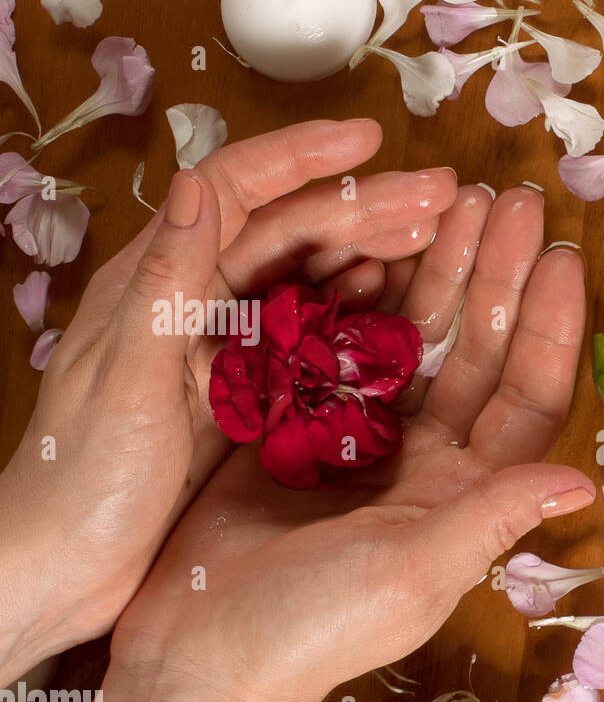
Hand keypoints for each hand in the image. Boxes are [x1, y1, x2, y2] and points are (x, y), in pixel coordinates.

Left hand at [0, 119, 457, 678]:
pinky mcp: (238, 389)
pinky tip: (392, 301)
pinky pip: (307, 335)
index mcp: (154, 281)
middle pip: (286, 230)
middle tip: (440, 194)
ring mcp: (218, 344)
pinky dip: (351, 311)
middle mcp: (189, 299)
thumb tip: (197, 184)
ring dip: (368, 249)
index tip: (370, 138)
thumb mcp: (125, 379)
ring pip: (304, 276)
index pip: (235, 190)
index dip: (303, 157)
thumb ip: (165, 283)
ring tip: (436, 236)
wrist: (65, 564)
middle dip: (363, 203)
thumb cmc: (81, 477)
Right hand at [109, 185, 591, 701]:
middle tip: (506, 198)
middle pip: (474, 352)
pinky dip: (352, 294)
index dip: (548, 327)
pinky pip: (335, 344)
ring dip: (433, 271)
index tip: (558, 253)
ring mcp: (358, 440)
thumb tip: (583, 483)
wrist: (195, 656)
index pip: (525, 397)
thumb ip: (492, 517)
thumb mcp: (413, 570)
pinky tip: (368, 241)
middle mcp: (424, 463)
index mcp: (463, 495)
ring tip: (448, 197)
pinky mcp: (295, 427)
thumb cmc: (313, 629)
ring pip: (408, 338)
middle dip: (493, 274)